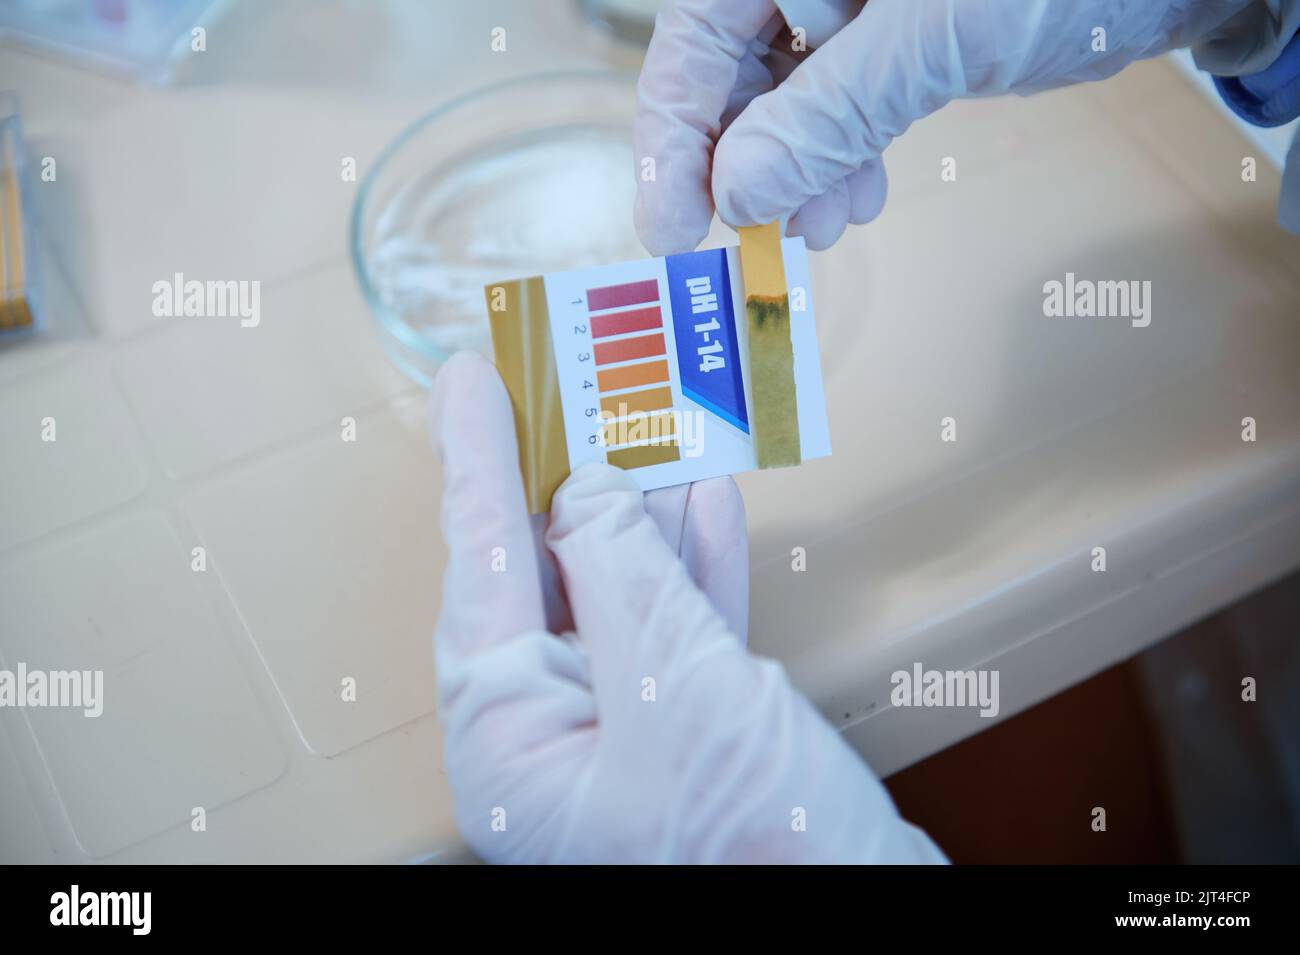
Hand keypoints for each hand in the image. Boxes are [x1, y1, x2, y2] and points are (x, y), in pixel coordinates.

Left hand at [428, 350, 944, 862]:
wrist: (862, 917)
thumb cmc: (760, 850)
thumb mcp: (678, 685)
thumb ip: (621, 574)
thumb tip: (584, 495)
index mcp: (507, 739)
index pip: (479, 570)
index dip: (476, 461)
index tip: (471, 380)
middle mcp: (544, 738)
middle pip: (544, 574)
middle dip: (567, 475)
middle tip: (565, 386)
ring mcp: (611, 737)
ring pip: (615, 594)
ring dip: (642, 509)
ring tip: (650, 422)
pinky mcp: (677, 736)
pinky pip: (670, 633)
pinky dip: (690, 568)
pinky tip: (705, 504)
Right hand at [634, 0, 1251, 252]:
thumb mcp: (931, 36)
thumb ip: (825, 114)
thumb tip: (735, 192)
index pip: (697, 32)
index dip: (674, 132)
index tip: (672, 225)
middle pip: (733, 69)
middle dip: (743, 161)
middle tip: (750, 239)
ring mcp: (853, 4)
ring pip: (787, 98)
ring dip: (795, 173)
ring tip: (820, 230)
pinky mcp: (897, 43)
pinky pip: (840, 108)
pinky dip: (840, 161)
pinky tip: (854, 202)